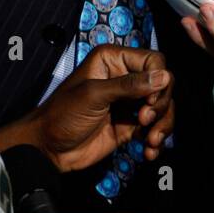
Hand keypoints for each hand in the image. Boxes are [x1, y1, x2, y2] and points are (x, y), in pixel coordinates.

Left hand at [7, 45, 173, 173]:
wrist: (49, 149)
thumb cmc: (63, 114)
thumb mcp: (94, 95)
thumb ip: (129, 86)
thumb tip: (164, 76)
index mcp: (113, 60)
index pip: (153, 61)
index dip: (158, 79)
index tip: (150, 101)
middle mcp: (124, 78)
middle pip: (163, 85)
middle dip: (161, 105)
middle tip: (145, 120)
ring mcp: (129, 103)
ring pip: (163, 108)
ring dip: (163, 126)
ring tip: (150, 142)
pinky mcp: (131, 125)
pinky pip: (155, 128)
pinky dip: (157, 141)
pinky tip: (148, 152)